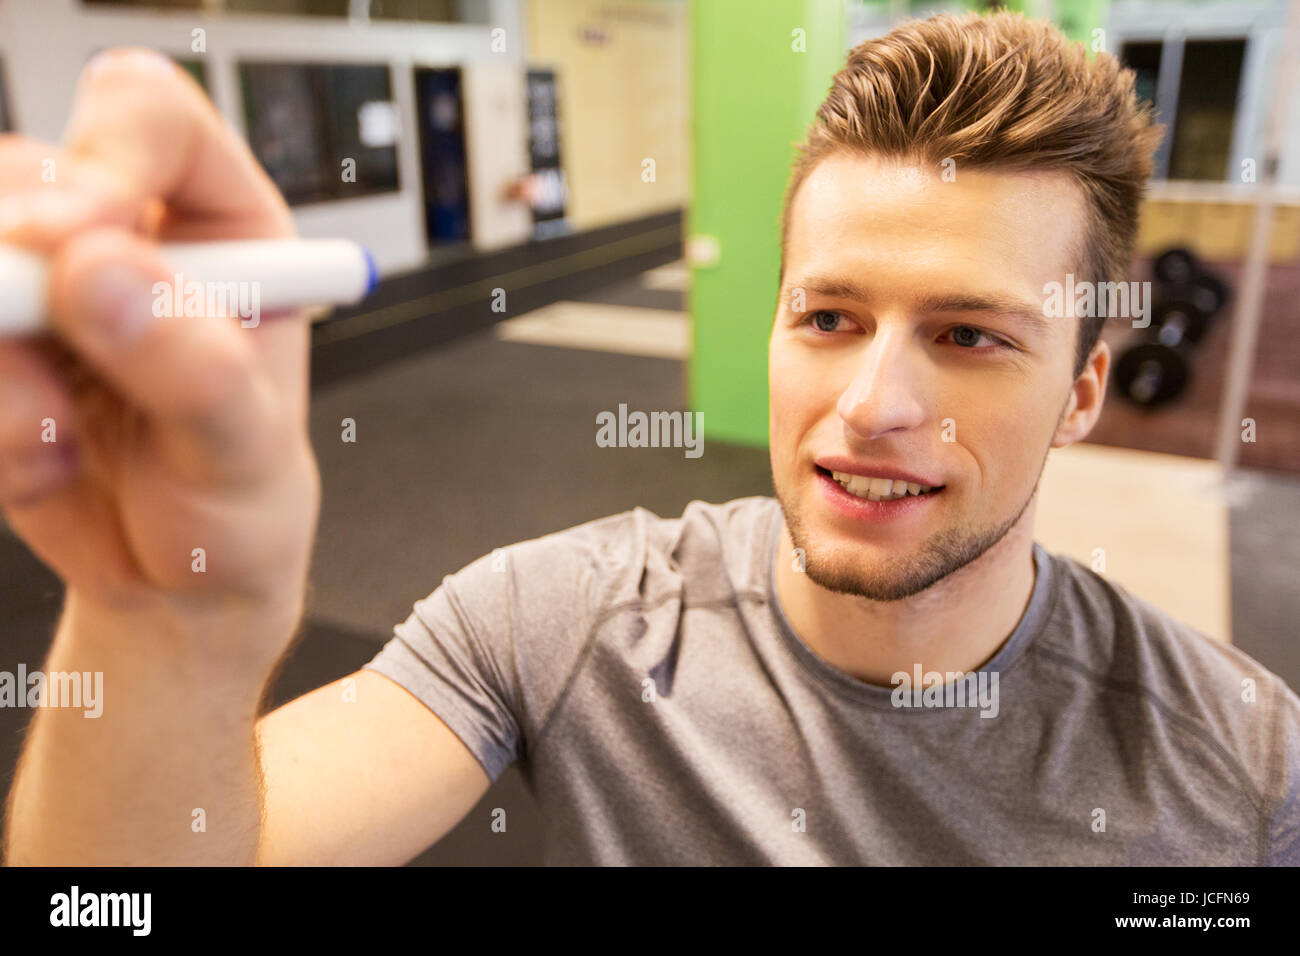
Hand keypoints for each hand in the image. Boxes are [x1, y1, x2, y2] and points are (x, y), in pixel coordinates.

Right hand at [0, 50, 319, 664]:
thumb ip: (188, 362)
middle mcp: (119, 233)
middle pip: (17, 175)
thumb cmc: (238, 494)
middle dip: (18, 275)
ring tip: (58, 440)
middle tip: (43, 367)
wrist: (180, 574)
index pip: (148, 115)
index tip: (87, 235)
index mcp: (218, 224)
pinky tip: (42, 463)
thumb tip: (101, 265)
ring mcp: (38, 281)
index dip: (105, 156)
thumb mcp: (243, 446)